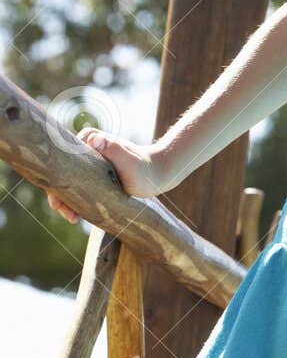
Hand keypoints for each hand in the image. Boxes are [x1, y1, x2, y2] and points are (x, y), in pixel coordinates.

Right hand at [45, 127, 172, 223]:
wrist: (158, 174)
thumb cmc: (145, 168)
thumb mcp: (128, 160)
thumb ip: (112, 149)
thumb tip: (93, 139)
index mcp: (88, 140)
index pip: (61, 158)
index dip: (56, 180)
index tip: (59, 201)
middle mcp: (85, 148)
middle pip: (61, 171)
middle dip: (58, 193)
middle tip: (66, 213)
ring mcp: (88, 162)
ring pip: (68, 182)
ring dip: (65, 199)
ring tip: (72, 217)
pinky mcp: (93, 174)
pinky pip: (78, 188)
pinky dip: (75, 201)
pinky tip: (77, 216)